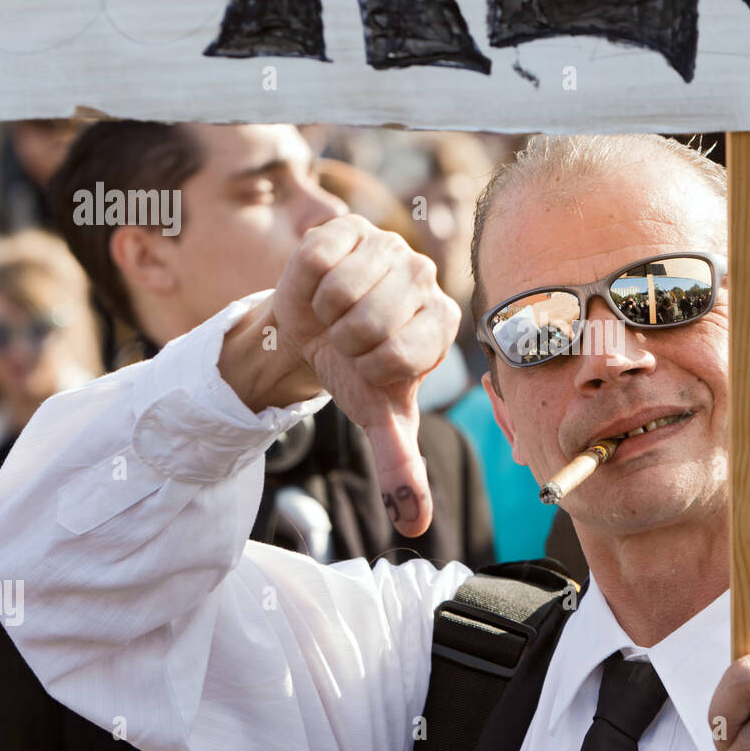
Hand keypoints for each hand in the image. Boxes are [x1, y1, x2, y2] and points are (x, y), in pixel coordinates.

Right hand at [272, 215, 459, 536]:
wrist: (312, 331)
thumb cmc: (355, 371)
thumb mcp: (378, 416)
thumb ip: (400, 467)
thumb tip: (413, 525)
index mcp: (444, 323)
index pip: (400, 355)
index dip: (369, 368)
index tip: (368, 365)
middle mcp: (427, 278)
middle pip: (370, 321)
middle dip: (344, 342)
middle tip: (346, 338)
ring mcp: (390, 245)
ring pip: (343, 289)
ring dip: (324, 312)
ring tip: (333, 313)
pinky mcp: (350, 226)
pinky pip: (318, 257)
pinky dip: (306, 282)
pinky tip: (320, 286)